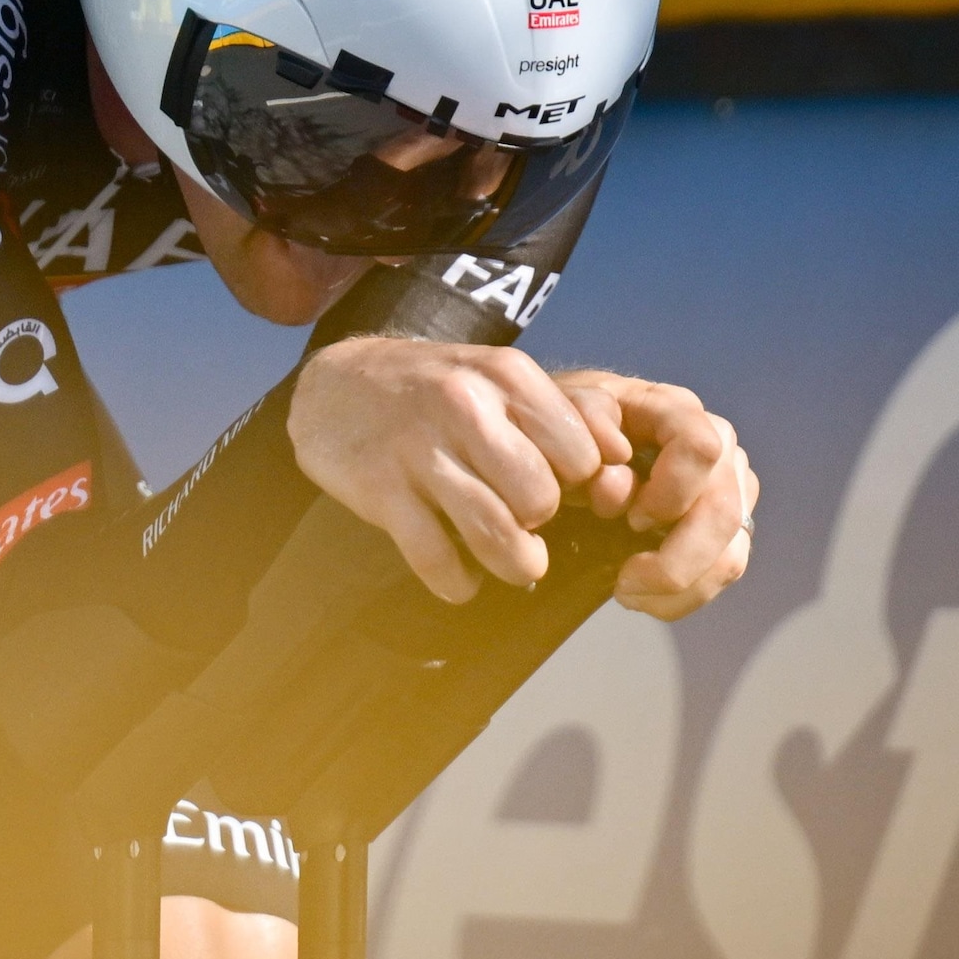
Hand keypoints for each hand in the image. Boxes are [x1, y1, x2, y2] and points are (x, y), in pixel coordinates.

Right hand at [288, 337, 628, 602]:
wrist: (336, 385)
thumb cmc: (434, 391)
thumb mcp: (496, 380)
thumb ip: (559, 415)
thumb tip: (623, 461)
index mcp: (507, 375)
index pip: (581, 455)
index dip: (577, 486)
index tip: (558, 490)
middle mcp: (465, 405)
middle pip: (540, 498)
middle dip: (540, 522)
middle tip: (523, 519)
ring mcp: (419, 448)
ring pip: (495, 532)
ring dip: (514, 564)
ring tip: (515, 565)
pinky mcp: (380, 489)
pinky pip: (435, 557)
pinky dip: (456, 582)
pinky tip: (459, 578)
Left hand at [552, 370, 757, 620]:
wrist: (569, 451)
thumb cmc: (566, 431)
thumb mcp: (560, 414)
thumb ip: (584, 422)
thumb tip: (615, 462)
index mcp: (676, 409)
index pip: (699, 448)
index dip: (670, 491)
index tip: (629, 519)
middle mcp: (717, 443)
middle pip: (723, 512)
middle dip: (675, 560)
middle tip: (624, 579)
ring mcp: (730, 485)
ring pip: (731, 553)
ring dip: (678, 586)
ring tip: (626, 590)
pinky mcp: (728, 525)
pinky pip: (725, 572)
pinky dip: (684, 597)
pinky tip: (644, 597)